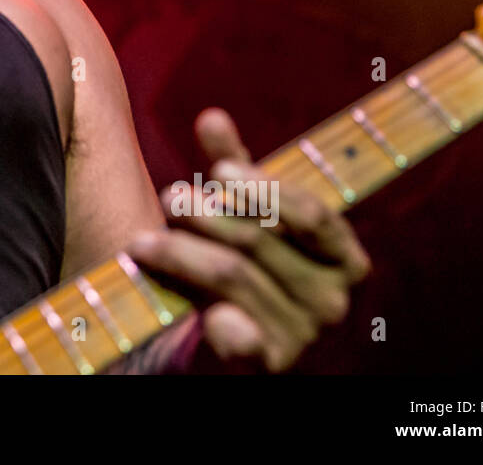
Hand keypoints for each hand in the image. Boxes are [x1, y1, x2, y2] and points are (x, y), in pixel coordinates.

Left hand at [127, 107, 371, 372]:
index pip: (312, 213)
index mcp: (341, 257)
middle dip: (205, 214)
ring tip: (142, 241)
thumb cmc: (226, 263)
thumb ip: (230, 169)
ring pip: (233, 276)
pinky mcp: (266, 367)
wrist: (201, 341)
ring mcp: (301, 337)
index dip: (263, 187)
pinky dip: (224, 326)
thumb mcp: (234, 213)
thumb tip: (211, 116)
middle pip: (260, 240)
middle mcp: (332, 300)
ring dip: (180, 252)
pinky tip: (204, 317)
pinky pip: (243, 340)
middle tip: (170, 198)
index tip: (217, 168)